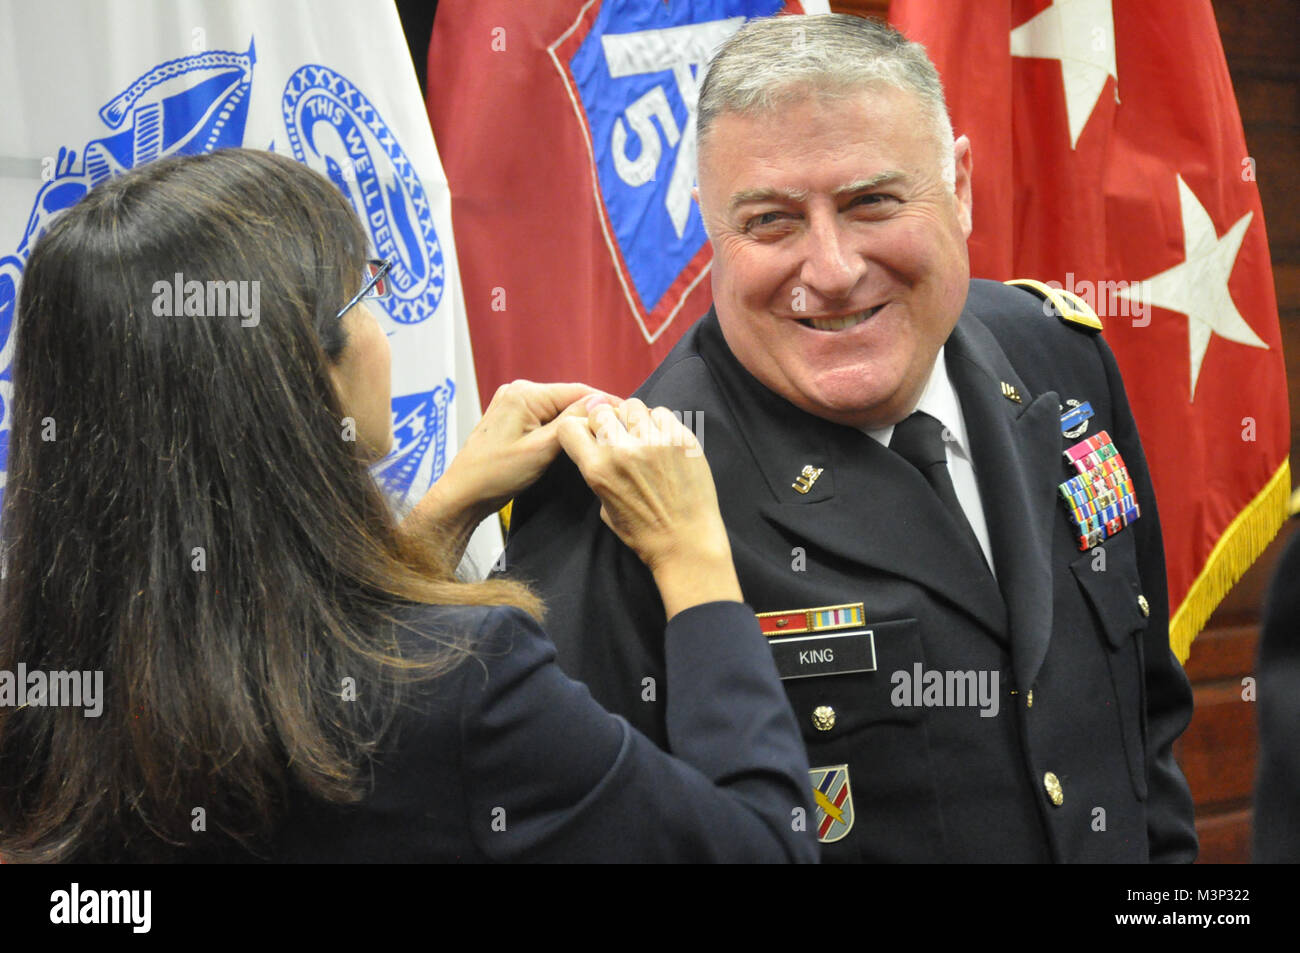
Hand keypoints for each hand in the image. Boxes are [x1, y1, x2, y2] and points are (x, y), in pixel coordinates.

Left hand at [402, 381, 602, 555]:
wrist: (463, 493)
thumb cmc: (495, 474)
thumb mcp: (542, 449)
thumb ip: (572, 423)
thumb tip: (600, 403)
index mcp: (524, 393)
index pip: (578, 391)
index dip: (606, 403)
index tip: (630, 414)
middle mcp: (517, 391)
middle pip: (568, 398)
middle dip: (592, 413)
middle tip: (620, 430)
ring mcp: (512, 403)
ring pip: (557, 409)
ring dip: (577, 422)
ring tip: (602, 435)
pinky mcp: (511, 418)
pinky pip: (544, 417)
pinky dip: (560, 427)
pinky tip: (574, 440)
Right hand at [557, 398, 741, 616]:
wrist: (686, 543)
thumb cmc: (644, 532)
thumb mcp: (604, 506)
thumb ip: (598, 472)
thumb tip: (597, 444)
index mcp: (597, 470)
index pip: (569, 426)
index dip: (578, 429)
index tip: (589, 435)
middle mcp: (622, 451)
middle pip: (600, 411)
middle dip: (606, 422)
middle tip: (618, 436)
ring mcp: (654, 441)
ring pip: (632, 406)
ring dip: (633, 419)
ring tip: (642, 437)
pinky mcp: (681, 438)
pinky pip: (661, 413)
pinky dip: (659, 423)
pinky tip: (663, 441)